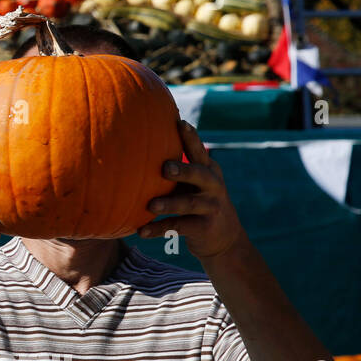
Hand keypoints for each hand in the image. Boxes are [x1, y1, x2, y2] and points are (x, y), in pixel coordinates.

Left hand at [139, 120, 245, 259]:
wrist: (224, 237)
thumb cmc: (197, 200)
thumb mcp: (192, 182)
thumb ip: (175, 166)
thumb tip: (137, 143)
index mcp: (207, 169)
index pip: (198, 151)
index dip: (191, 137)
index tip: (180, 122)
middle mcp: (212, 185)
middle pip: (199, 174)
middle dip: (183, 170)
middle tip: (165, 167)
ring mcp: (210, 206)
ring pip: (189, 203)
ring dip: (169, 204)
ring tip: (151, 205)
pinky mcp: (204, 227)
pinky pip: (179, 227)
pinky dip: (159, 229)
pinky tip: (141, 231)